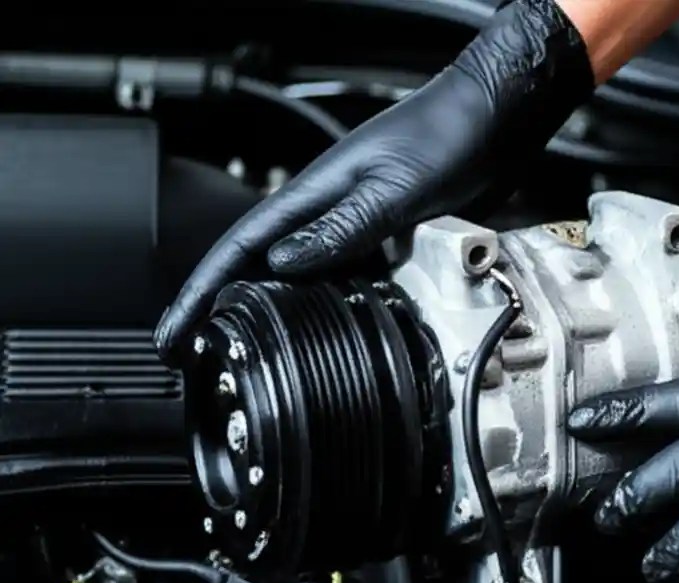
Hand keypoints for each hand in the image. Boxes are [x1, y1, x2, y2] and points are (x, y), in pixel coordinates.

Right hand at [154, 0, 594, 359]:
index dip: (199, 293)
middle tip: (204, 356)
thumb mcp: (392, 188)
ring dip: (286, 313)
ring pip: (310, 278)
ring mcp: (358, 224)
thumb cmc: (446, 136)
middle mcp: (328, 211)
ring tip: (262, 355)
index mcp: (312, 194)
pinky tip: (341, 330)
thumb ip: (342, 229)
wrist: (495, 121)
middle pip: (264, 268)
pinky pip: (355, 278)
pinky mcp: (391, 236)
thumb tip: (285, 266)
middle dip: (228, 310)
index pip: (239, 249)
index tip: (173, 333)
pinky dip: (342, 304)